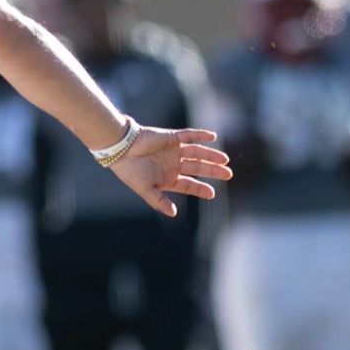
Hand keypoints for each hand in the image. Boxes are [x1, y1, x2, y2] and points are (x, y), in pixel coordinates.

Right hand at [106, 126, 231, 216]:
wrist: (121, 150)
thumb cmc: (130, 172)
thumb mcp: (145, 190)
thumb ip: (159, 201)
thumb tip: (174, 214)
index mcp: (167, 178)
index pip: (189, 184)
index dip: (201, 188)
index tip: (212, 193)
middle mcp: (173, 164)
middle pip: (197, 168)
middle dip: (213, 171)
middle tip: (228, 174)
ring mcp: (173, 150)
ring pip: (197, 152)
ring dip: (211, 155)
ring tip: (225, 160)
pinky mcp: (171, 137)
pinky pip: (189, 135)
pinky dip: (201, 135)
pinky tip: (213, 137)